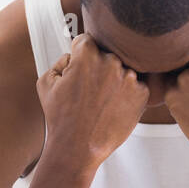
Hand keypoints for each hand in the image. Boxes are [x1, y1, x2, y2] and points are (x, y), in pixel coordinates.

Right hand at [36, 34, 149, 171]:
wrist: (78, 147)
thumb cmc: (60, 118)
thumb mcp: (46, 83)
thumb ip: (61, 60)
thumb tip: (73, 55)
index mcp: (87, 55)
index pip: (87, 40)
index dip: (81, 54)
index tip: (80, 67)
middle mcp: (111, 61)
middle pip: (107, 53)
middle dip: (99, 66)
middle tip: (90, 89)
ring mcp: (129, 77)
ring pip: (123, 68)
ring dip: (115, 79)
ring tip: (101, 100)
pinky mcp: (142, 93)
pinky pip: (136, 84)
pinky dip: (127, 93)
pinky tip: (113, 106)